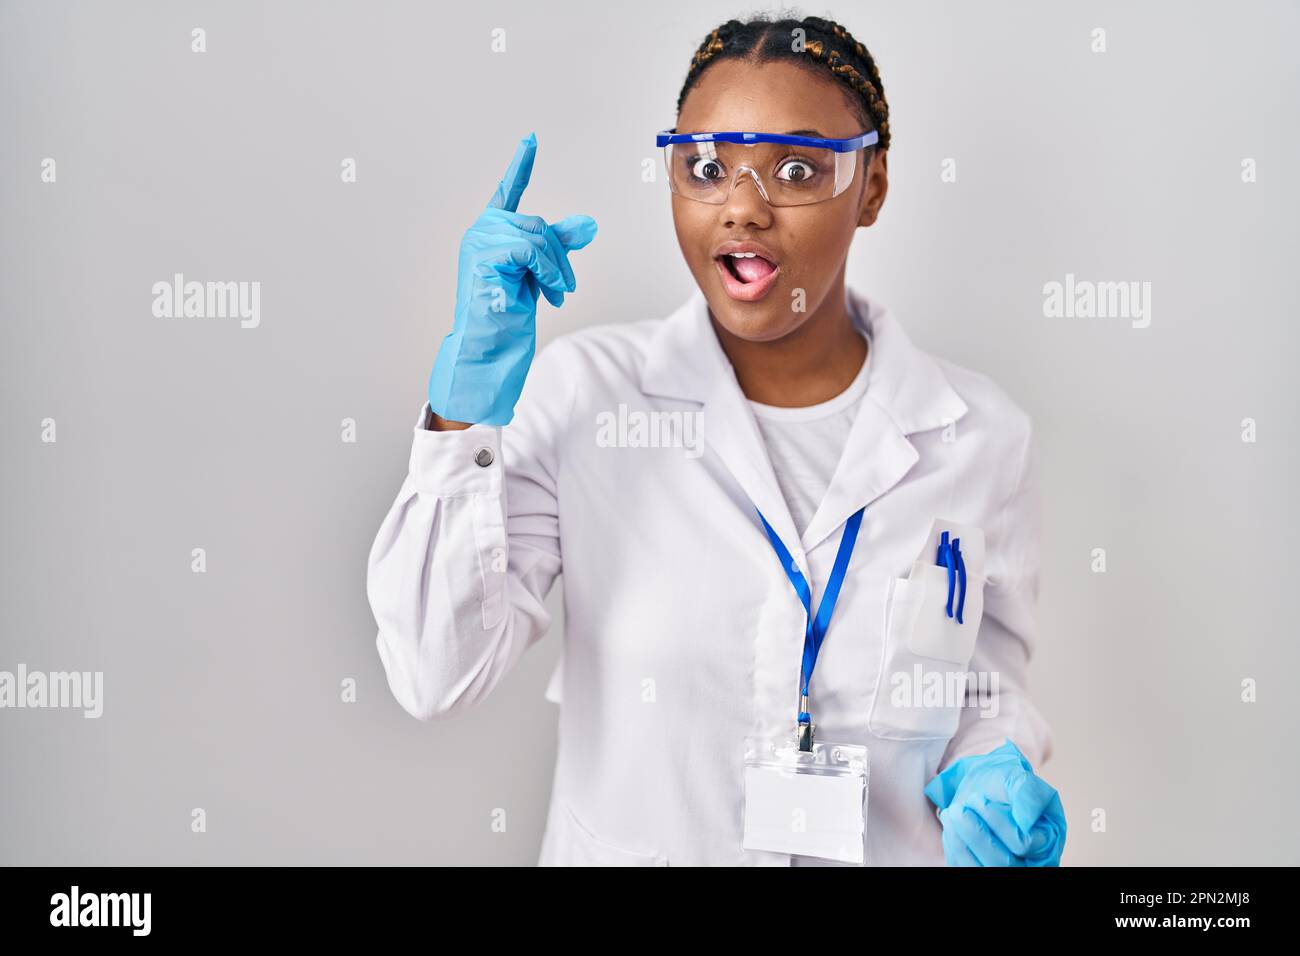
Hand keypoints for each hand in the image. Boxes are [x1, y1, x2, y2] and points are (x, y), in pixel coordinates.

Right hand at [426, 132, 597, 425]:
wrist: (492, 345)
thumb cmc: (511, 313)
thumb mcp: (542, 274)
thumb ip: (560, 246)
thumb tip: (590, 224)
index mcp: (493, 232)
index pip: (509, 190)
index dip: (521, 165)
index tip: (531, 139)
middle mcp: (482, 231)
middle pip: (538, 223)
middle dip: (559, 256)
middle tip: (565, 288)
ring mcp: (479, 241)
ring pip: (537, 236)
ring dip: (556, 268)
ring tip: (558, 293)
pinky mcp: (483, 255)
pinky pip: (530, 250)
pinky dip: (547, 272)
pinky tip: (549, 293)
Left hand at [923, 738, 1065, 866]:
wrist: (986, 787)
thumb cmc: (1007, 785)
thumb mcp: (1021, 780)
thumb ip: (1029, 794)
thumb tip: (1026, 820)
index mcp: (1046, 843)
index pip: (1024, 844)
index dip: (999, 823)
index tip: (979, 799)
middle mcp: (1029, 863)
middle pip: (1001, 863)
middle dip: (976, 835)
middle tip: (957, 810)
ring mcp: (1004, 869)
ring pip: (980, 869)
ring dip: (961, 843)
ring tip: (951, 815)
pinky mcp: (981, 869)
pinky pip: (964, 869)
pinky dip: (954, 849)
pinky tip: (950, 826)